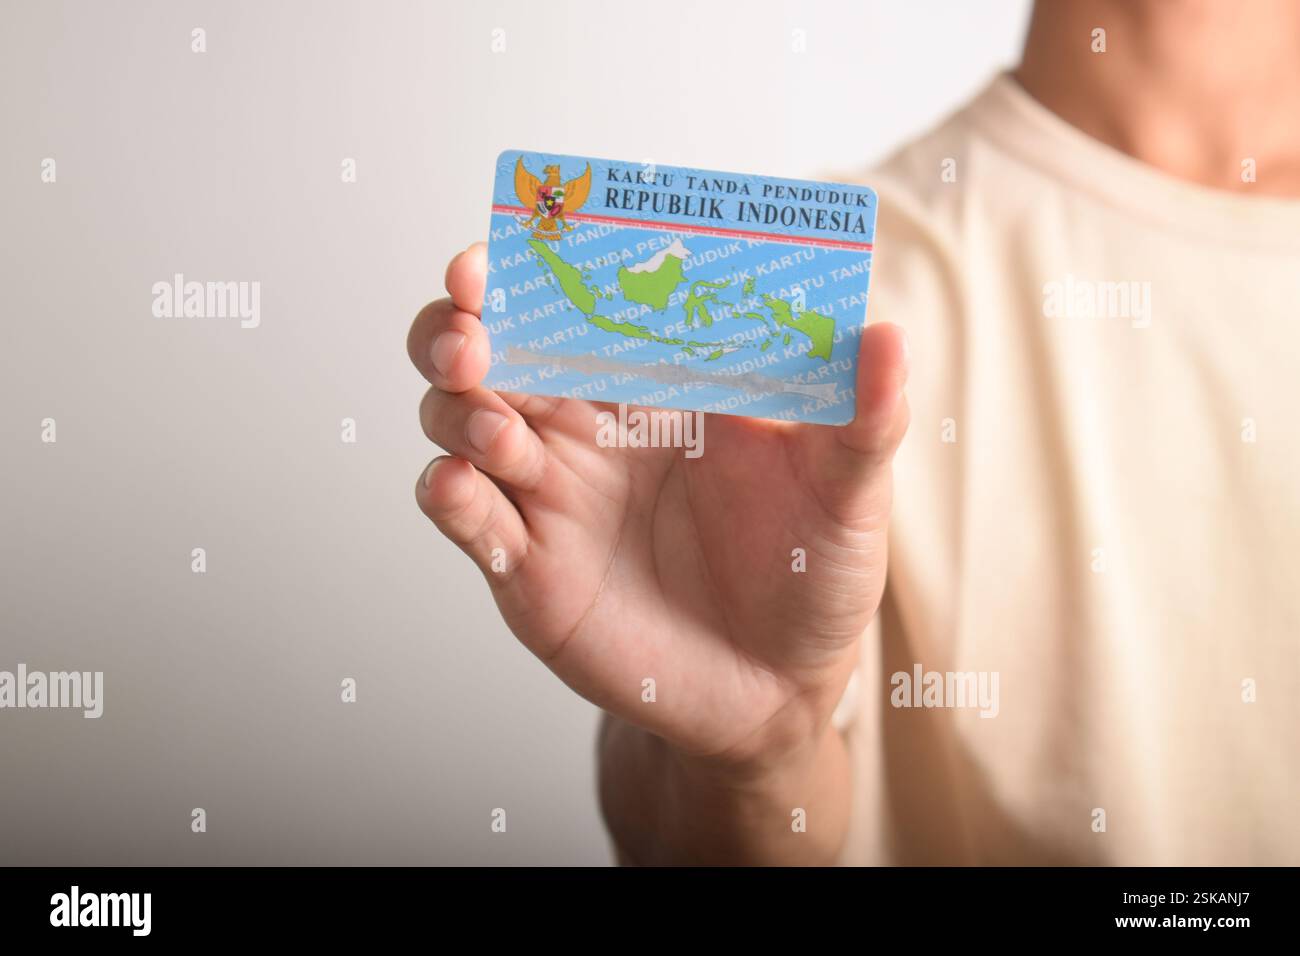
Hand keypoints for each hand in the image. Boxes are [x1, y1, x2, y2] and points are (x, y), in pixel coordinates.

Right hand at [409, 242, 908, 771]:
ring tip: (498, 429)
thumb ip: (863, 418)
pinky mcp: (529, 566)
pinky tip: (460, 487)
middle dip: (459, 327)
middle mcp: (591, 428)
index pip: (580, 301)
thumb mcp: (849, 493)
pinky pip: (466, 516)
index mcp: (659, 383)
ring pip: (460, 420)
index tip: (511, 242)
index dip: (534, 266)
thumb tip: (886, 335)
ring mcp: (553, 494)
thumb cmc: (811, 574)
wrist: (778, 689)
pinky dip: (448, 493)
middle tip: (471, 327)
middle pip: (491, 350)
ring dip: (455, 408)